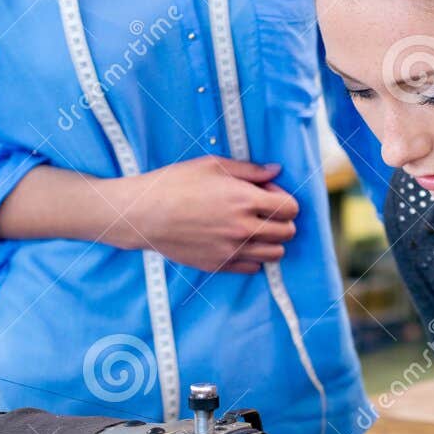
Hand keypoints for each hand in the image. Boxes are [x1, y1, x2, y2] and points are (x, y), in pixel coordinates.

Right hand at [122, 157, 298, 273]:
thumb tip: (276, 171)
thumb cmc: (174, 183)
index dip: (284, 199)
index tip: (268, 194)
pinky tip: (239, 243)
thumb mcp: (212, 165)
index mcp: (245, 199)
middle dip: (282, 220)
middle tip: (264, 212)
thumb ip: (249, 170)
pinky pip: (254, 268)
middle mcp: (243, 228)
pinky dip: (253, 256)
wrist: (143, 214)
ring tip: (254, 229)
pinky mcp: (219, 266)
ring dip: (271, 241)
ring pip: (276, 254)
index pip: (291, 208)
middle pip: (287, 233)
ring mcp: (232, 250)